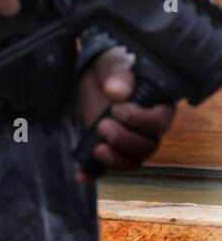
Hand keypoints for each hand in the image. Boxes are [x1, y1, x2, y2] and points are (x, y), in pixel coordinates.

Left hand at [76, 47, 175, 181]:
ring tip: (96, 148)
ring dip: (115, 159)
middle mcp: (147, 130)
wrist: (94, 76)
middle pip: (146, 147)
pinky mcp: (108, 147)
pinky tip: (80, 175)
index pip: (159, 123)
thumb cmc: (112, 68)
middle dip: (124, 140)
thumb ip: (118, 76)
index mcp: (157, 108)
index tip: (117, 109)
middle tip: (103, 125)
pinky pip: (106, 168)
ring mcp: (128, 141)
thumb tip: (117, 93)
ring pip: (131, 161)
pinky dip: (94, 173)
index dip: (140, 121)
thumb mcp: (114, 65)